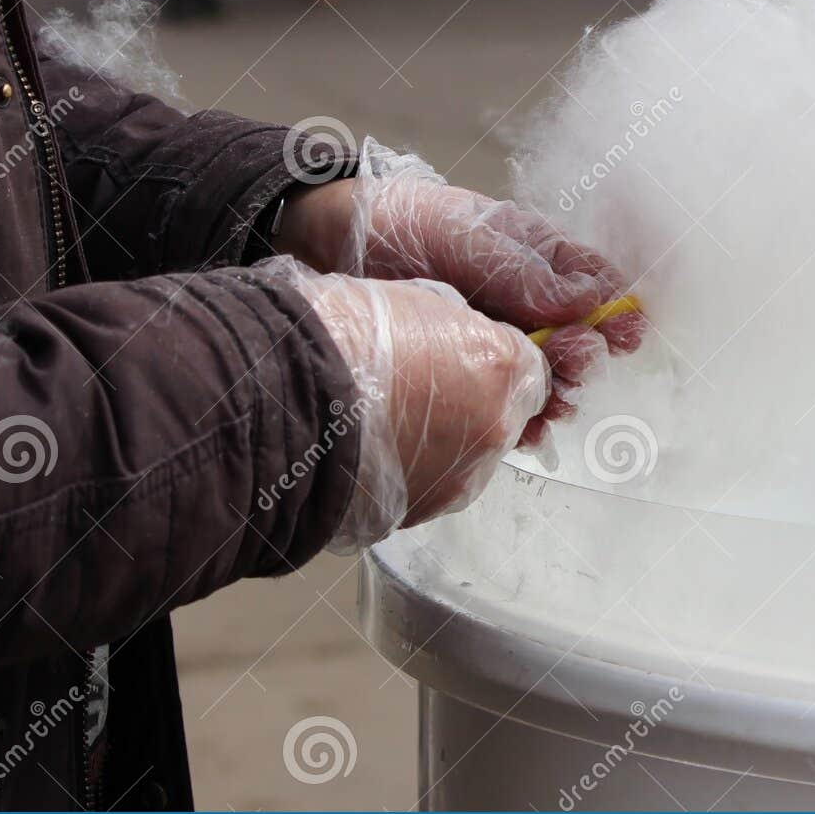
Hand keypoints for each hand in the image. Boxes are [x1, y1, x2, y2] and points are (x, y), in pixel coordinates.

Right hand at [263, 258, 549, 546]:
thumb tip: (465, 345)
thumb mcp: (418, 302)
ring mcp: (461, 478)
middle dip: (477, 402)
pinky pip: (433, 484)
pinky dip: (414, 470)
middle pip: (507, 416)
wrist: (281, 399)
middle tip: (421, 387)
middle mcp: (495, 431)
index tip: (469, 355)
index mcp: (502, 369)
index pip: (533, 366)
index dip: (498, 359)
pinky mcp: (422, 510)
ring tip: (389, 422)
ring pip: (472, 456)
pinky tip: (375, 450)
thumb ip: (462, 331)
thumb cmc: (340, 337)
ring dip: (447, 441)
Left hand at [274, 140, 643, 455]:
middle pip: (575, 339)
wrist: (328, 242)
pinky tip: (522, 427)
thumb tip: (594, 298)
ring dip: (554, 393)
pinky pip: (502, 397)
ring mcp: (494, 336)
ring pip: (542, 374)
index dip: (617, 314)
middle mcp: (525, 302)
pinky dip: (516, 414)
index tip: (627, 336)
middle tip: (574, 371)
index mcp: (537, 258)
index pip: (595, 287)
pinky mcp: (463, 368)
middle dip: (581, 360)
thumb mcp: (472, 240)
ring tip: (551, 407)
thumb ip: (529, 273)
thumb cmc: (405, 224)